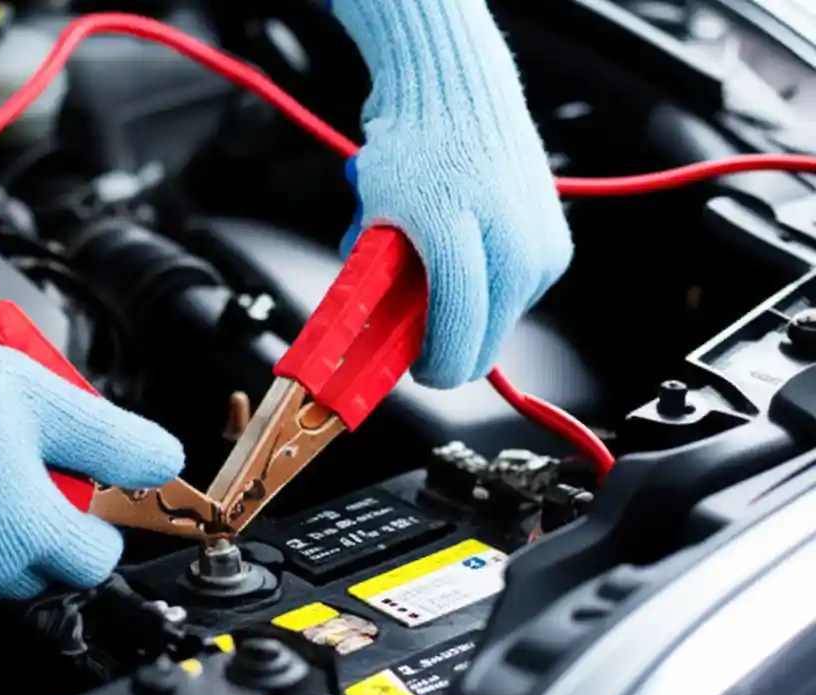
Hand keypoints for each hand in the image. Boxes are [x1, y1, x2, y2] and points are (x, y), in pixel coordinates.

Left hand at [331, 0, 572, 387]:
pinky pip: (514, 296)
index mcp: (456, 232)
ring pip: (498, 321)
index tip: (415, 370)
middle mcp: (512, 242)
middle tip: (412, 322)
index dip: (431, 365)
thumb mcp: (373, 220)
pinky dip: (486, 288)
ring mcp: (542, 247)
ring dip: (465, 312)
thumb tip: (367, 341)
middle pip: (484, 341)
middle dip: (445, 344)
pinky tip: (464, 249)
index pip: (455, 332)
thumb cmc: (408, 150)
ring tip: (436, 262)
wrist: (458, 94)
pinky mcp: (557, 248)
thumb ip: (373, 284)